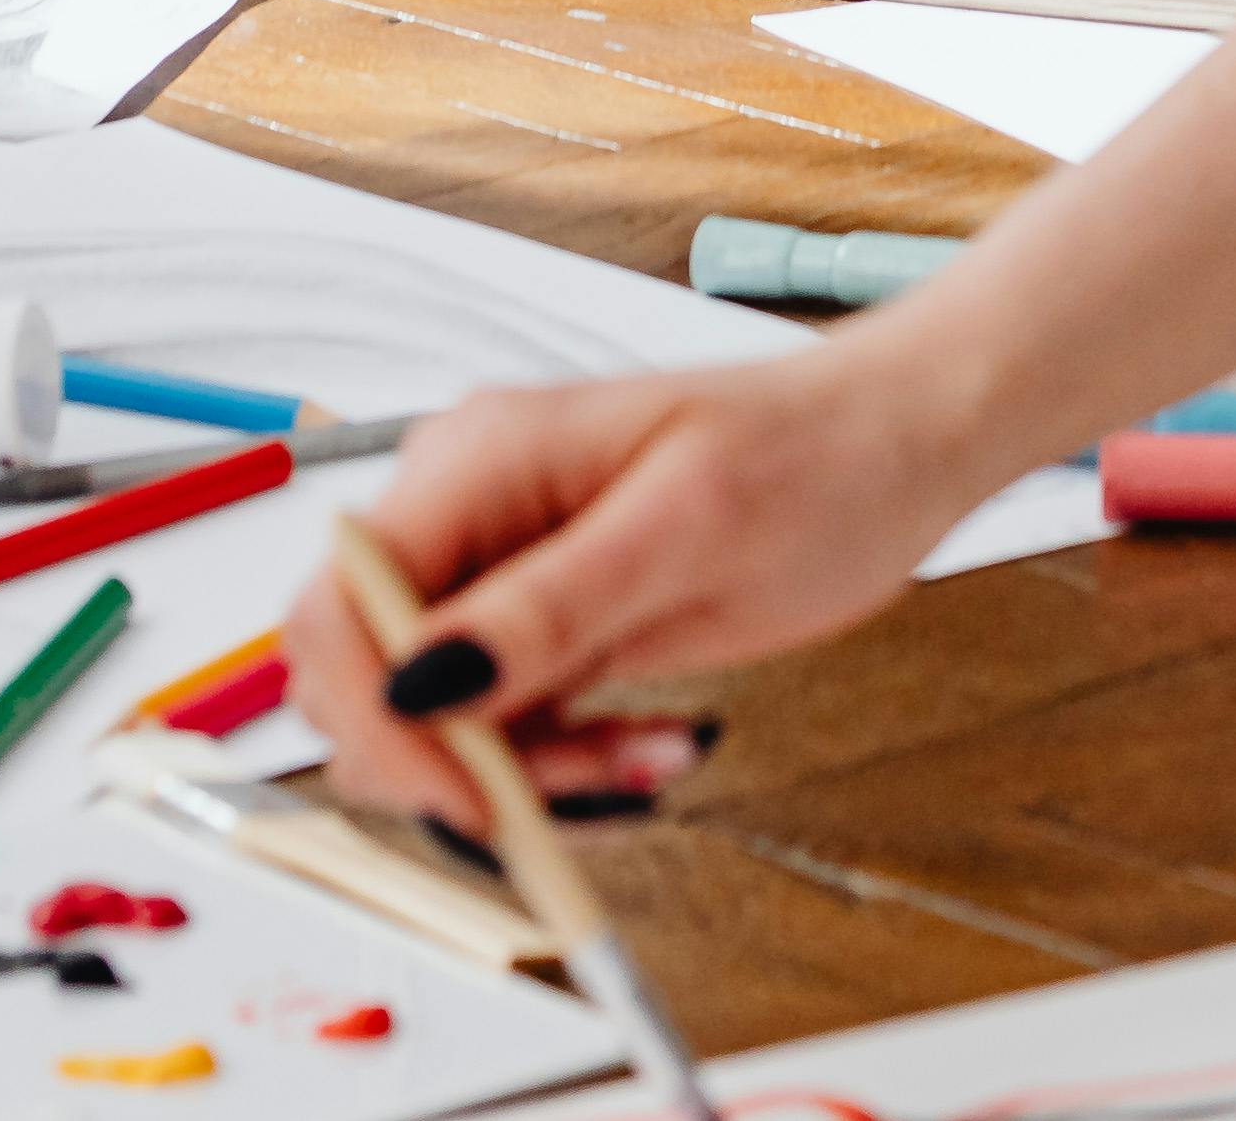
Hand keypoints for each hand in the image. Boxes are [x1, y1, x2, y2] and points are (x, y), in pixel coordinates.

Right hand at [287, 348, 962, 832]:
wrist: (895, 447)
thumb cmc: (812, 455)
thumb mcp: (687, 531)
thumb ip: (549, 607)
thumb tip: (419, 681)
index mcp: (477, 460)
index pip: (341, 606)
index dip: (376, 714)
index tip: (473, 787)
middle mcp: (468, 512)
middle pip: (369, 681)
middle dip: (456, 760)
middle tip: (576, 781)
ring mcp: (503, 572)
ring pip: (437, 726)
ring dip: (531, 772)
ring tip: (650, 754)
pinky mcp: (545, 626)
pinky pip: (504, 730)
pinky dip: (568, 764)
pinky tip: (656, 743)